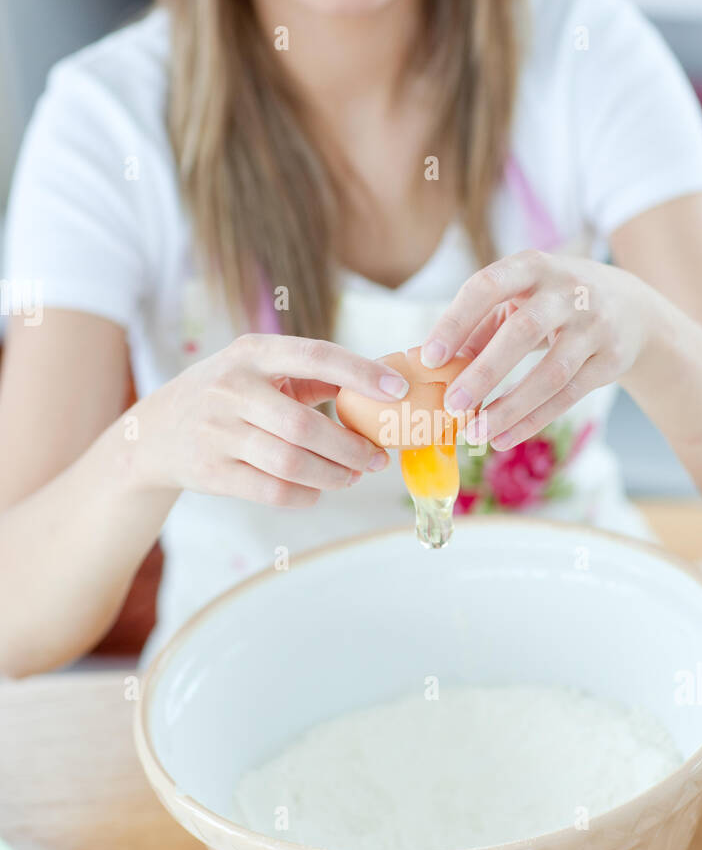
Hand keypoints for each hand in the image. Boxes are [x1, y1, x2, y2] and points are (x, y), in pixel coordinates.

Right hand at [128, 332, 408, 505]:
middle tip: (377, 460)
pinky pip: (271, 490)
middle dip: (351, 448)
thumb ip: (312, 375)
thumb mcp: (257, 369)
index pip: (315, 355)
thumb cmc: (226, 396)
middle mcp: (231, 387)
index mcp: (252, 352)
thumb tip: (378, 384)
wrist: (155, 433)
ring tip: (353, 477)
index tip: (398, 390)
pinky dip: (304, 496)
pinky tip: (316, 492)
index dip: (361, 373)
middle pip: (305, 425)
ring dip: (333, 475)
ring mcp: (217, 432)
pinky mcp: (210, 471)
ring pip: (291, 463)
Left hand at [418, 251, 656, 449]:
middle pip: (524, 331)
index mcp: (532, 266)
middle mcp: (568, 291)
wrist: (631, 308)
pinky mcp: (611, 359)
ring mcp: (595, 325)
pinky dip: (533, 420)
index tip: (429, 358)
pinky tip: (503, 438)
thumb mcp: (519, 298)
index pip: (488, 285)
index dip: (456, 321)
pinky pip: (568, 396)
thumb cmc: (553, 303)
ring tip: (475, 433)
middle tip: (452, 405)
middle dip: (485, 372)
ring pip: (551, 372)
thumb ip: (479, 327)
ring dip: (510, 407)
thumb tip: (432, 365)